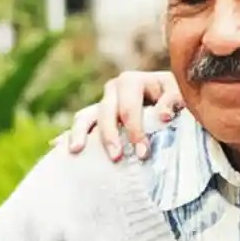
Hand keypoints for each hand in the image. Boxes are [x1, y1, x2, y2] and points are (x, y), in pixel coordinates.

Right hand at [53, 71, 182, 160]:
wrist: (169, 94)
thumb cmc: (176, 95)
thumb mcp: (180, 94)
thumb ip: (173, 101)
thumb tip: (162, 115)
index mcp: (132, 81)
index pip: (129, 108)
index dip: (135, 131)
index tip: (142, 154)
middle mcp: (112, 89)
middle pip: (104, 113)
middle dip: (109, 137)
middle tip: (116, 159)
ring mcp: (102, 103)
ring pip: (85, 117)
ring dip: (79, 134)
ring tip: (75, 152)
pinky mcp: (97, 116)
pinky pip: (81, 126)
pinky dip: (70, 136)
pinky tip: (59, 149)